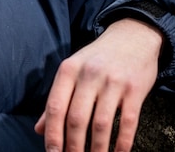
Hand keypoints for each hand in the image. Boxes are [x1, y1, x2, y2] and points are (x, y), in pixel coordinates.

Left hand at [34, 17, 162, 151]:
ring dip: (97, 150)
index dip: (53, 135)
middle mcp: (90, 74)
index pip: (56, 107)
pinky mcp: (135, 89)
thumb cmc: (98, 58)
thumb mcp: (73, 70)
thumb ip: (57, 99)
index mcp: (69, 70)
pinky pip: (127, 122)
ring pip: (101, 124)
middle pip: (76, 119)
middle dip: (73, 147)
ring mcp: (113, 81)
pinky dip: (122, 143)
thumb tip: (39, 130)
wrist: (134, 35)